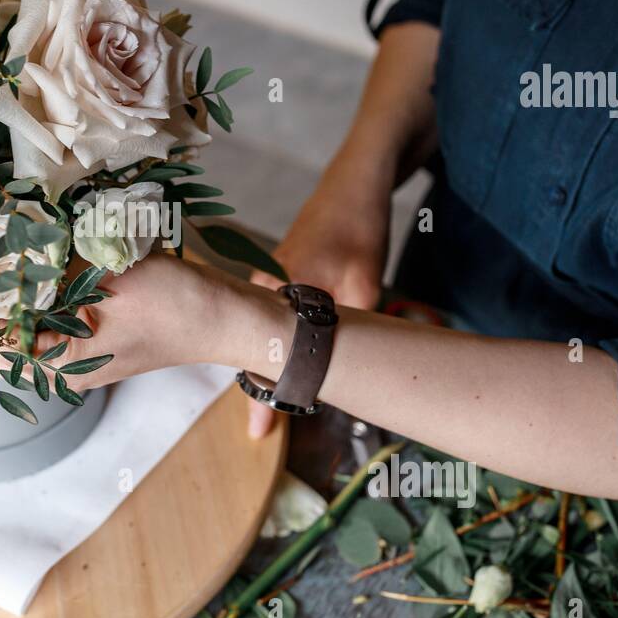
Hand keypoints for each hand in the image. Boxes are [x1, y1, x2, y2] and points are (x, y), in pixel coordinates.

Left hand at [0, 254, 254, 390]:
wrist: (223, 316)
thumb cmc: (172, 304)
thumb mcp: (105, 281)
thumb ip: (49, 278)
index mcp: (59, 367)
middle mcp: (61, 367)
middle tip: (6, 253)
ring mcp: (77, 351)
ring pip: (25, 321)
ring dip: (24, 288)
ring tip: (35, 250)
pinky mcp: (92, 333)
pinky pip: (52, 314)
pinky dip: (49, 287)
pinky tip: (62, 259)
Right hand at [245, 173, 390, 437]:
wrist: (354, 184)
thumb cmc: (357, 229)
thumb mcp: (365, 284)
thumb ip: (353, 332)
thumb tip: (348, 374)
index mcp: (276, 292)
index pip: (260, 356)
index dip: (262, 399)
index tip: (256, 434)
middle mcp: (262, 287)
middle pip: (251, 346)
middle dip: (260, 385)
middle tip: (264, 423)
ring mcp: (268, 278)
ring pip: (258, 332)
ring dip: (266, 360)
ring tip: (277, 394)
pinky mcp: (279, 273)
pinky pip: (268, 315)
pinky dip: (273, 336)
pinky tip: (285, 350)